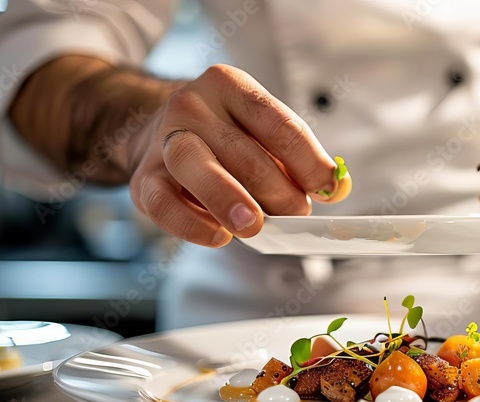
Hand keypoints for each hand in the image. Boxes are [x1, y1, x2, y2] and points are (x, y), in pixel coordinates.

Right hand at [124, 64, 343, 246]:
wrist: (156, 129)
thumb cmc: (223, 136)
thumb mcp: (263, 132)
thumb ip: (300, 159)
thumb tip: (336, 187)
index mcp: (229, 85)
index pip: (278, 123)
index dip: (308, 161)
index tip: (328, 190)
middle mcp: (192, 106)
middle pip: (242, 151)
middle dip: (277, 191)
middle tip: (296, 215)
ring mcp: (163, 141)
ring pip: (195, 166)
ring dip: (230, 200)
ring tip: (254, 226)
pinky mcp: (143, 179)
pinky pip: (164, 204)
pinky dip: (192, 224)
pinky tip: (219, 237)